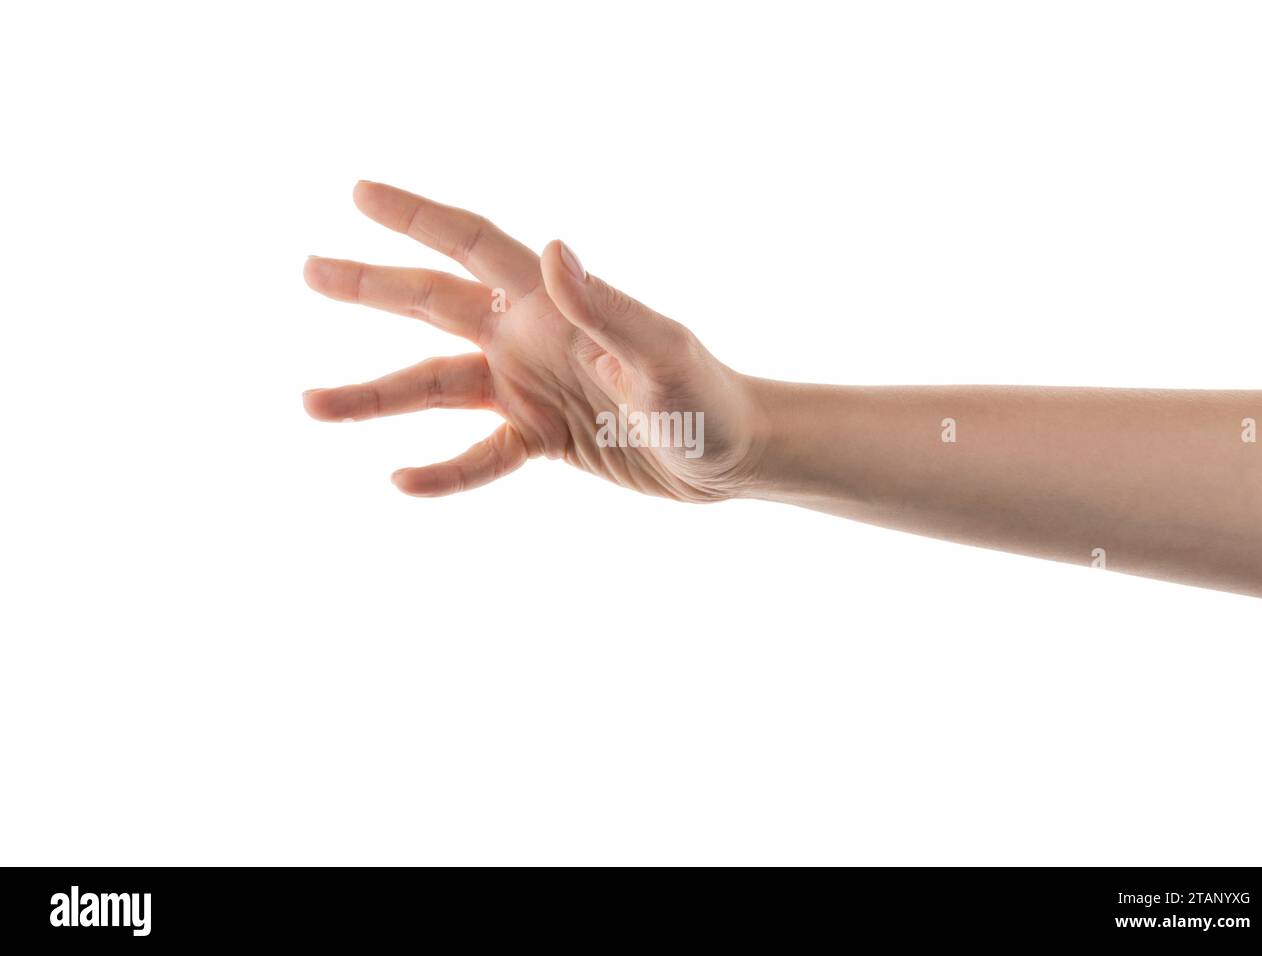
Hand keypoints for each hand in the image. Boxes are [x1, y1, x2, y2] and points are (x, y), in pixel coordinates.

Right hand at [303, 182, 763, 499]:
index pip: (472, 246)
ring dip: (375, 394)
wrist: (732, 456)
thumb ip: (606, 308)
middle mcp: (529, 337)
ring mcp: (529, 387)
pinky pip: (477, 454)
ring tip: (311, 404)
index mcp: (552, 304)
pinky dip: (443, 470)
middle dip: (371, 286)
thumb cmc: (708, 399)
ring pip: (434, 384)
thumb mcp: (660, 355)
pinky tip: (401, 481)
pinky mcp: (540, 437)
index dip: (415, 218)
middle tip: (309, 270)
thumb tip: (553, 248)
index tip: (358, 192)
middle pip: (433, 304)